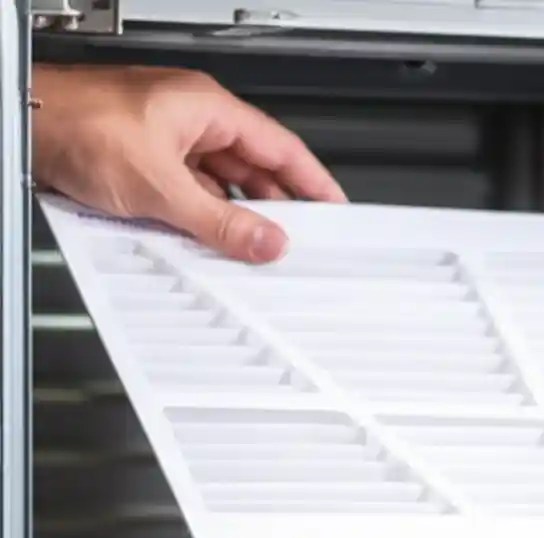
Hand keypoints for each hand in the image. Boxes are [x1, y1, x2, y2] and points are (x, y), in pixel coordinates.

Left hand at [33, 64, 345, 262]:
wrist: (18, 122)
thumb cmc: (74, 124)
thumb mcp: (159, 187)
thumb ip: (219, 220)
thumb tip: (266, 240)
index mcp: (208, 108)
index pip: (281, 147)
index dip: (313, 180)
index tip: (334, 207)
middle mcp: (190, 118)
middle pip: (251, 167)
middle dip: (272, 205)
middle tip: (291, 239)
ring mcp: (165, 137)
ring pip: (217, 181)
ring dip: (229, 213)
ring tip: (243, 245)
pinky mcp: (139, 157)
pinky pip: (186, 190)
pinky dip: (196, 214)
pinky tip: (198, 237)